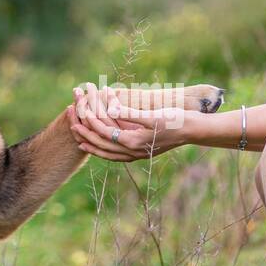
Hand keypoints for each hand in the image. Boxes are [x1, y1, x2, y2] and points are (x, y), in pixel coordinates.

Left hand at [65, 83, 194, 160]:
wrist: (193, 131)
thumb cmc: (175, 120)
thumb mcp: (152, 115)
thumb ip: (129, 114)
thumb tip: (109, 110)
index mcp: (133, 142)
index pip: (104, 133)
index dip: (91, 121)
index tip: (80, 110)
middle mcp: (132, 152)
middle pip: (102, 145)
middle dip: (85, 134)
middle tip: (71, 124)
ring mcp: (136, 155)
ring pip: (107, 153)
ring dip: (92, 145)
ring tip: (78, 139)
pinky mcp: (140, 153)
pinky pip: (116, 155)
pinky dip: (104, 151)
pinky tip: (99, 146)